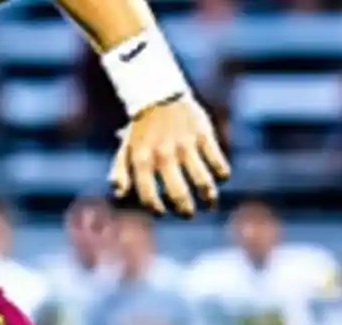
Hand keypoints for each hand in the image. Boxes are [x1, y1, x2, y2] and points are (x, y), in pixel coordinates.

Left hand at [109, 96, 230, 218]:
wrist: (159, 94)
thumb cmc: (141, 129)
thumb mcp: (125, 149)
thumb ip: (120, 172)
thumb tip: (120, 195)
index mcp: (142, 160)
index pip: (149, 196)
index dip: (156, 210)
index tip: (163, 212)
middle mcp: (163, 155)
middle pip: (178, 194)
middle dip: (185, 210)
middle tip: (188, 214)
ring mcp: (185, 145)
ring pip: (202, 181)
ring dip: (209, 197)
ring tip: (210, 202)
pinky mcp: (203, 135)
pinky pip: (217, 162)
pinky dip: (221, 174)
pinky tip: (219, 178)